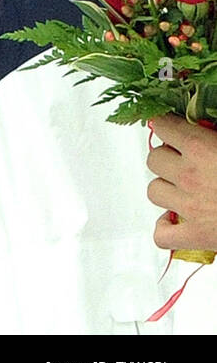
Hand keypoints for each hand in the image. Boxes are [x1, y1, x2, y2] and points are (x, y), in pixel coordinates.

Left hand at [147, 115, 216, 251]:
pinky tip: (178, 220)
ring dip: (166, 188)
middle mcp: (190, 176)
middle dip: (167, 157)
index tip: (174, 127)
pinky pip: (162, 234)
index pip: (163, 126)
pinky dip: (166, 228)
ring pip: (154, 191)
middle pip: (154, 159)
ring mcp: (190, 207)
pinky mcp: (197, 237)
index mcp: (202, 148)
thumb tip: (209, 125)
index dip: (168, 125)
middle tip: (185, 160)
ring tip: (185, 188)